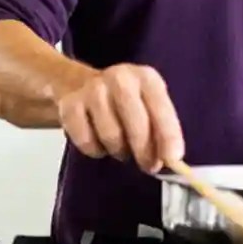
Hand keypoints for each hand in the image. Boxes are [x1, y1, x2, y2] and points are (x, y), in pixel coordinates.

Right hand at [55, 63, 184, 173]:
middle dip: (144, 151)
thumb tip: (171, 161)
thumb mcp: (148, 105)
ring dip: (119, 150)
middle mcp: (120, 79)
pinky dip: (95, 149)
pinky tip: (99, 141)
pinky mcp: (69, 105)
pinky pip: (87, 142)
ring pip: (111, 136)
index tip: (173, 159)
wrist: (79, 85)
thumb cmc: (124, 102)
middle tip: (149, 166)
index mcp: (146, 78)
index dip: (168, 135)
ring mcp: (93, 90)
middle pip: (136, 124)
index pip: (161, 108)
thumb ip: (161, 130)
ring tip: (121, 146)